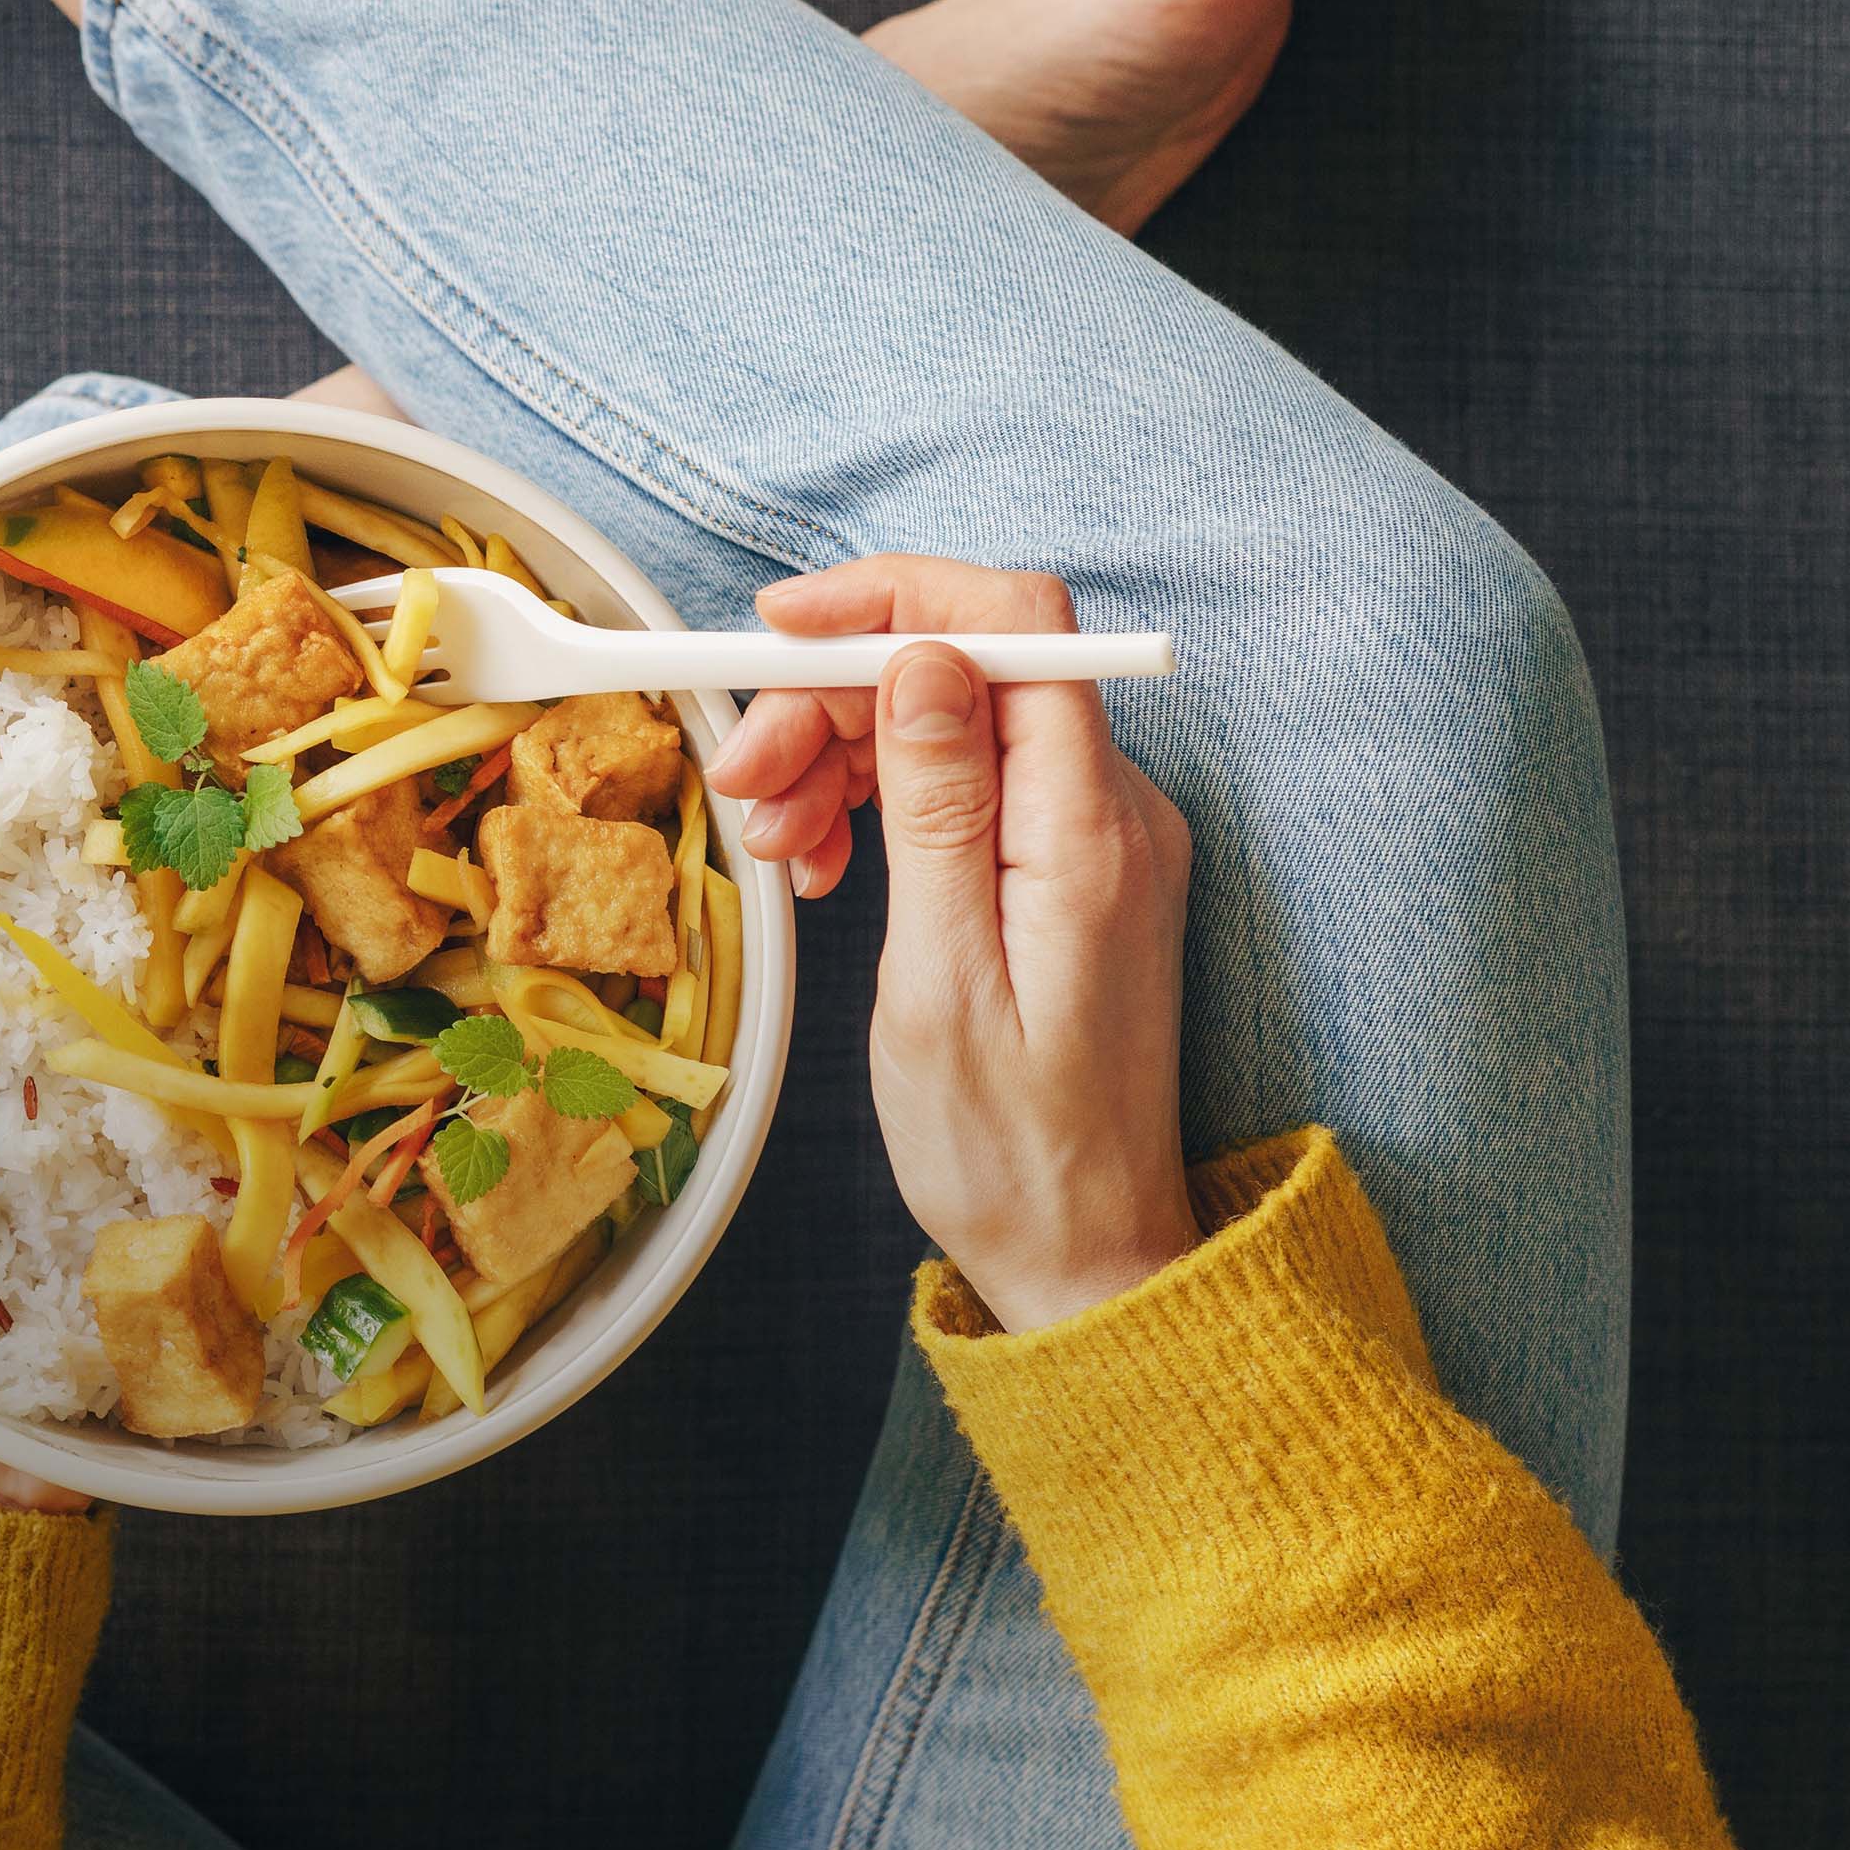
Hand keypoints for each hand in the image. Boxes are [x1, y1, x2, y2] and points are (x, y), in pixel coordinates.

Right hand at [711, 558, 1199, 1330]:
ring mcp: (1090, 840)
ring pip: (949, 724)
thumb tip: (925, 659)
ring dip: (840, 756)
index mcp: (1087, 831)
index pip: (1013, 624)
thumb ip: (940, 809)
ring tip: (770, 842)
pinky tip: (821, 862)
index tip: (780, 631)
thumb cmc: (1006, 1147)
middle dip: (834, 698)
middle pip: (963, 669)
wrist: (1083, 1251)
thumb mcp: (941, 979)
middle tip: (740, 779)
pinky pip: (962, 789)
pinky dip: (877, 803)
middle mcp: (1109, 813)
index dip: (890, 598)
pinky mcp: (1062, 872)